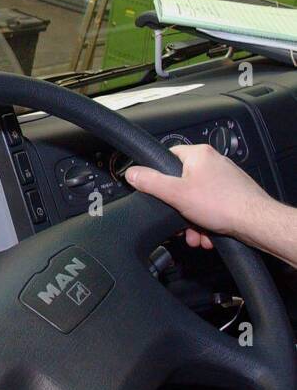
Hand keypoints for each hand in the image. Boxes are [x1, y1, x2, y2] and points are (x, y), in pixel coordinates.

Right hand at [125, 144, 272, 249]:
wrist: (257, 223)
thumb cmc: (224, 204)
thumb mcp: (175, 194)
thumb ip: (150, 182)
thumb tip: (131, 173)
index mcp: (199, 154)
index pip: (167, 157)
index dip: (159, 176)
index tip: (157, 191)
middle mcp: (214, 163)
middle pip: (182, 184)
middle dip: (178, 209)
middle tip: (178, 220)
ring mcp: (225, 179)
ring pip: (196, 200)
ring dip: (191, 220)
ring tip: (195, 234)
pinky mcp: (233, 195)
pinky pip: (211, 208)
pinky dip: (206, 223)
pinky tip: (207, 235)